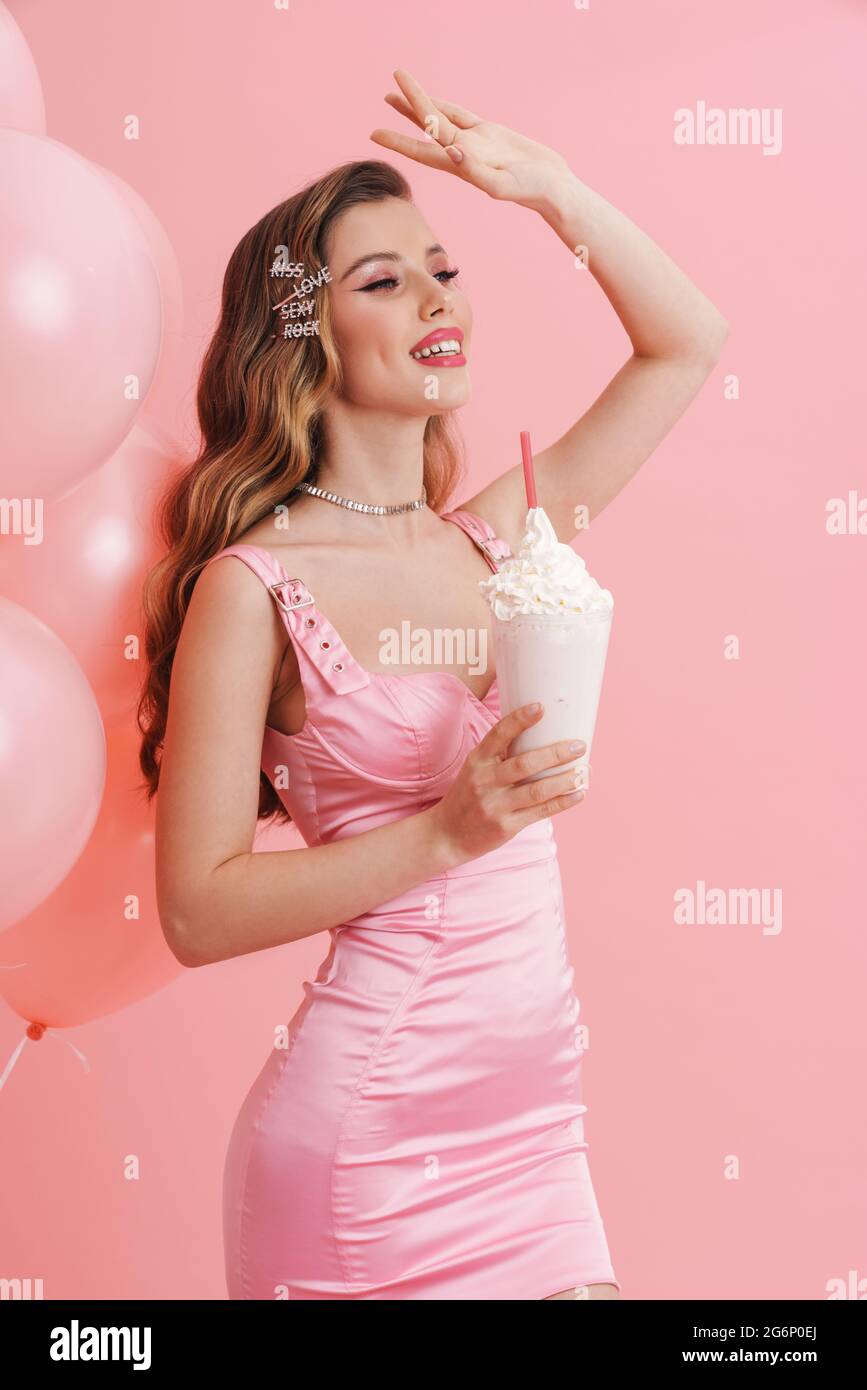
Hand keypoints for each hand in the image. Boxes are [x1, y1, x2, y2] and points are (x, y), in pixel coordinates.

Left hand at [369, 68, 572, 211]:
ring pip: (441, 117)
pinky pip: (461, 115)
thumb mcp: (500, 184)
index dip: (398, 142)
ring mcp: (475, 142)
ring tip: (399, 92)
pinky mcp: (489, 134)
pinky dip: (445, 106)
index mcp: (460, 166)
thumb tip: (452, 151)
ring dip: (421, 105)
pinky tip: (434, 101)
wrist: (552, 187)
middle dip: (405, 112)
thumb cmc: (529, 190)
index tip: (375, 134)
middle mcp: (462, 153)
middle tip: (386, 95)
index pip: (422, 150)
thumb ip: (475, 170)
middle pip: (427, 127)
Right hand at [427, 703, 586, 866]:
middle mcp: (484, 782)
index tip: (541, 707)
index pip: (498, 735)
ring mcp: (495, 806)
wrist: (447, 835)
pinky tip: (579, 793)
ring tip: (584, 771)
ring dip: (565, 780)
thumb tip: (541, 735)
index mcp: (477, 761)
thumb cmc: (468, 796)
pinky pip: (541, 812)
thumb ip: (500, 755)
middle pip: (524, 764)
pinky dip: (563, 802)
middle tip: (579, 745)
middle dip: (555, 753)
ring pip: (537, 790)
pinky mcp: (506, 826)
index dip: (519, 720)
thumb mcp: (475, 770)